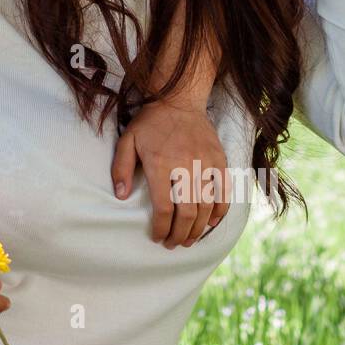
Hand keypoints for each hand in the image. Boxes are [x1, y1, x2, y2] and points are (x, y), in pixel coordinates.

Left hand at [111, 101, 230, 248]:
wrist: (179, 99)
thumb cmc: (150, 123)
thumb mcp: (127, 140)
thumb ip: (121, 168)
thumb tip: (120, 196)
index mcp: (161, 163)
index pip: (165, 207)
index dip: (162, 228)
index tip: (157, 237)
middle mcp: (185, 166)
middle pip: (187, 212)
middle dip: (180, 234)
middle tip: (174, 244)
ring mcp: (206, 163)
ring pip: (207, 206)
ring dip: (199, 228)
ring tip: (190, 239)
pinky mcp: (219, 160)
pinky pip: (224, 192)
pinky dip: (219, 211)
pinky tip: (211, 223)